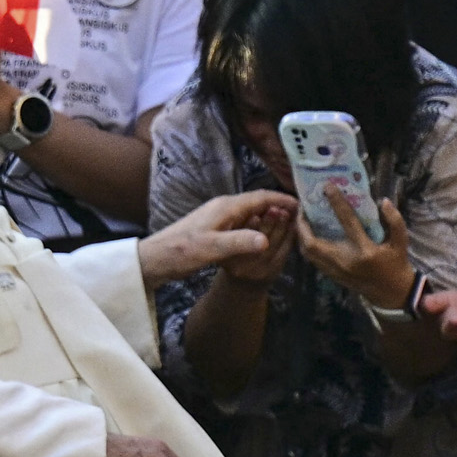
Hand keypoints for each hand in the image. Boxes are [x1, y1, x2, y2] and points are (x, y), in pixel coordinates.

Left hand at [139, 187, 296, 288]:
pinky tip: (263, 237)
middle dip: (279, 207)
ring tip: (287, 227)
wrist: (154, 259)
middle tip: (299, 219)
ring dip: (268, 217)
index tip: (302, 206)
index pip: (260, 197)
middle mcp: (224, 207)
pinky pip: (242, 223)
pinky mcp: (214, 228)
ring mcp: (218, 217)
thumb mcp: (211, 249)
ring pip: (250, 213)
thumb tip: (266, 240)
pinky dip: (256, 226)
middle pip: (257, 202)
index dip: (282, 200)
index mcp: (225, 207)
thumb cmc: (180, 252)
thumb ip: (239, 242)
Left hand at [293, 190, 416, 308]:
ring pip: (308, 253)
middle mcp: (346, 261)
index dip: (336, 202)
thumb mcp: (401, 242)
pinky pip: (313, 259)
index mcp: (364, 250)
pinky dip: (307, 246)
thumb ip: (395, 221)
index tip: (327, 186)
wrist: (392, 295)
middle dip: (302, 224)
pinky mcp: (332, 276)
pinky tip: (310, 235)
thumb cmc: (396, 266)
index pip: (347, 221)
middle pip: (312, 243)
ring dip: (302, 235)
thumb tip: (383, 201)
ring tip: (303, 219)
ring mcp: (336, 270)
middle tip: (303, 208)